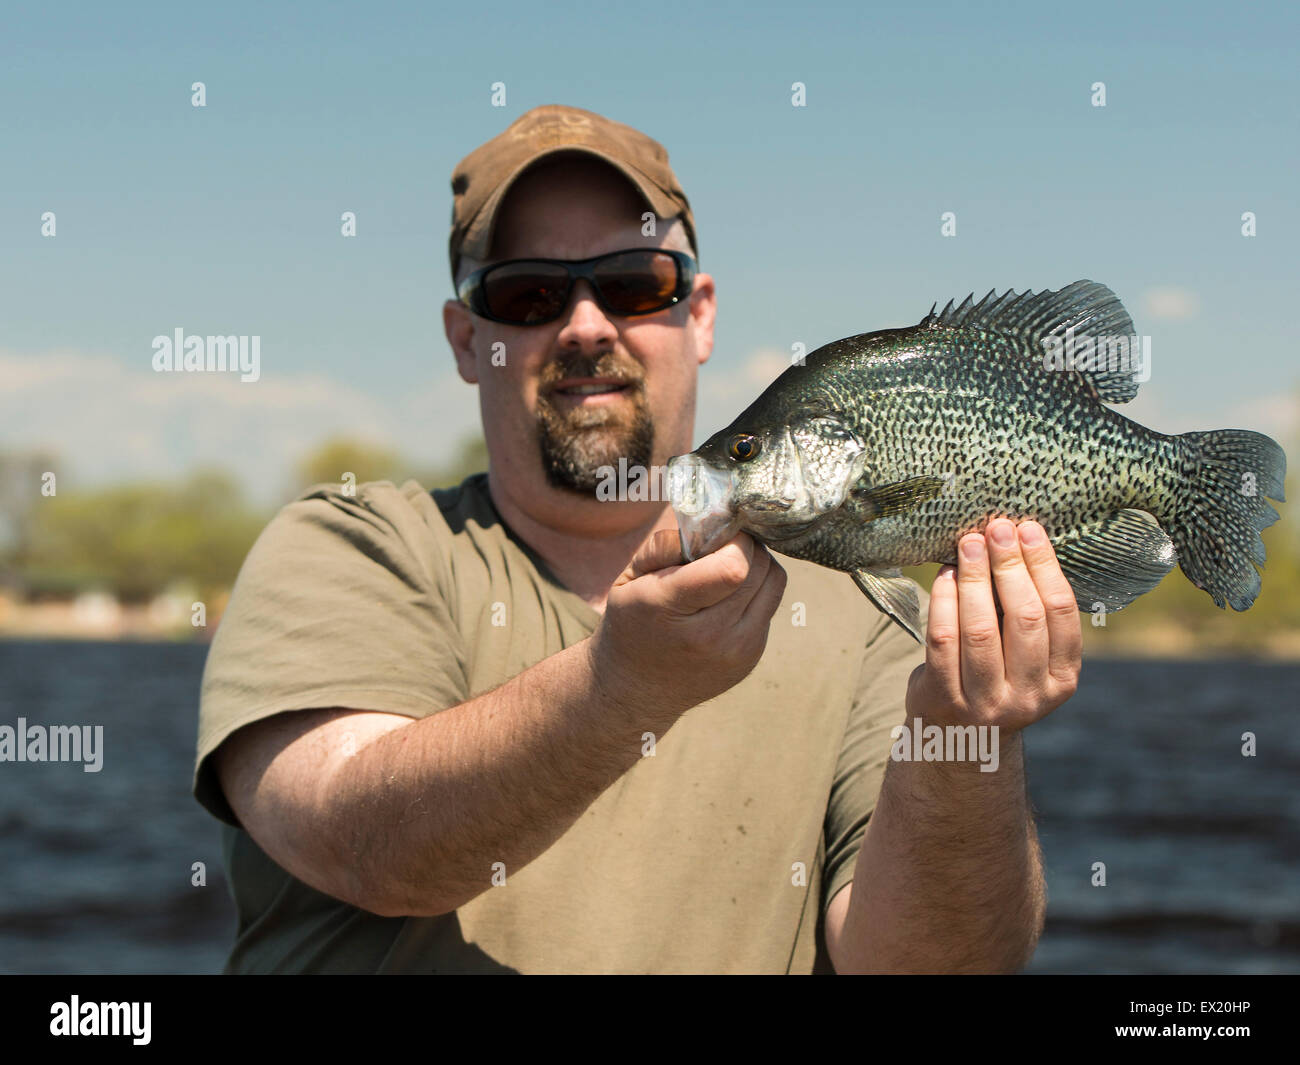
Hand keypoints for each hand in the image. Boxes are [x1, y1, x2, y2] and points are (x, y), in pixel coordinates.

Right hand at [588, 528, 787, 720]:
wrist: (637, 690)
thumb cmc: (632, 622)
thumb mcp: (630, 577)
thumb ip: (667, 544)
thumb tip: (712, 518)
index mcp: (671, 609)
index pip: (734, 567)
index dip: (733, 540)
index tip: (716, 535)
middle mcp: (711, 637)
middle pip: (760, 568)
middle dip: (745, 547)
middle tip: (720, 547)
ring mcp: (738, 652)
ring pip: (774, 582)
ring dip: (756, 565)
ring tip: (726, 568)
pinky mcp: (752, 658)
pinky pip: (770, 603)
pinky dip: (755, 590)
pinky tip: (728, 596)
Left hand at [905, 518, 1080, 736]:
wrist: (959, 741)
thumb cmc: (997, 679)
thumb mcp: (1029, 660)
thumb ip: (1030, 615)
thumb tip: (1018, 539)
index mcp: (1062, 680)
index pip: (1060, 614)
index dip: (1045, 567)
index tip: (1029, 529)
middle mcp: (1030, 695)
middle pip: (1024, 618)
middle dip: (1011, 566)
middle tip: (997, 528)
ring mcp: (987, 702)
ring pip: (981, 629)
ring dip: (975, 578)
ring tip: (969, 543)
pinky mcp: (945, 699)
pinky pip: (943, 640)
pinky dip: (944, 601)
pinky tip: (945, 575)